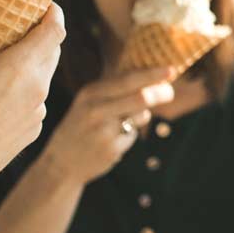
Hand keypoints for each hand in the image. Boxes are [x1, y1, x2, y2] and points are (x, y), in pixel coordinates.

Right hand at [0, 0, 63, 203]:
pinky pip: (37, 100)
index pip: (55, 29)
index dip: (52, 12)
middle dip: (40, 36)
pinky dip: (26, 90)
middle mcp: (37, 90)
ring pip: (45, 77)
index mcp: (19, 70)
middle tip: (17, 27)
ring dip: (32, 65)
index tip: (41, 3)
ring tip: (4, 61)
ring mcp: (38, 113)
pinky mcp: (34, 130)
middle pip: (53, 51)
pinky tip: (0, 94)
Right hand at [38, 66, 177, 185]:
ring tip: (122, 122)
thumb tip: (151, 76)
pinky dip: (129, 134)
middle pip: (139, 97)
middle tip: (170, 92)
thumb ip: (114, 89)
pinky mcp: (111, 149)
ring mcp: (104, 131)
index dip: (152, 75)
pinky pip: (133, 135)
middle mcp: (96, 109)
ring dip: (141, 116)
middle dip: (160, 93)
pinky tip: (112, 140)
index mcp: (91, 93)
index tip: (172, 70)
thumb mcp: (88, 102)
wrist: (61, 162)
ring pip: (140, 116)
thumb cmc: (81, 125)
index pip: (127, 80)